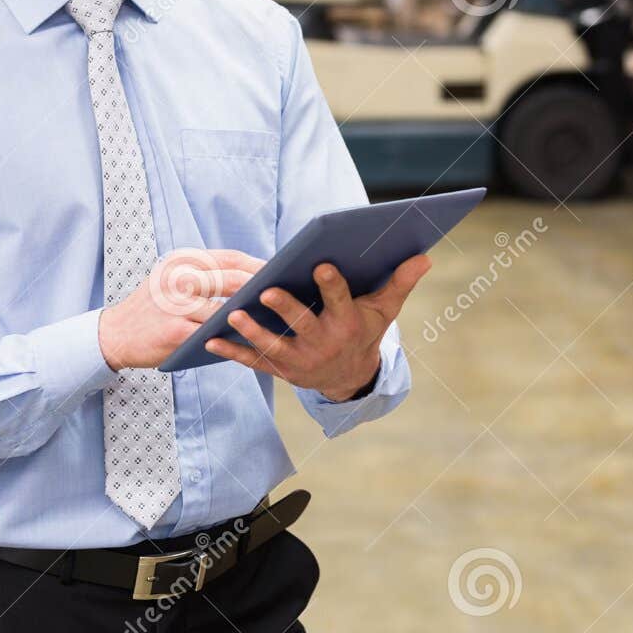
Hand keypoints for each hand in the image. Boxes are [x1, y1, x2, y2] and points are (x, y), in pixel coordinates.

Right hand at [99, 248, 266, 370]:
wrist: (114, 334)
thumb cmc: (153, 307)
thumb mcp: (172, 280)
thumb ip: (204, 276)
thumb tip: (250, 278)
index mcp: (181, 262)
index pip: (229, 258)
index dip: (258, 265)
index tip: (282, 271)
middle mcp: (179, 278)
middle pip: (233, 278)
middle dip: (262, 285)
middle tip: (287, 293)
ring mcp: (177, 305)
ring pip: (226, 307)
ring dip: (252, 313)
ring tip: (275, 316)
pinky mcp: (176, 331)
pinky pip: (214, 334)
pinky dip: (234, 336)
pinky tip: (251, 339)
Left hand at [204, 254, 431, 400]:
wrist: (349, 377)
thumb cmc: (364, 331)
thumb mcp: (383, 310)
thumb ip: (399, 281)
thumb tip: (424, 256)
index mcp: (347, 324)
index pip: (340, 302)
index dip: (332, 285)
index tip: (322, 265)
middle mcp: (323, 344)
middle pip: (302, 325)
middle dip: (285, 309)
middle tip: (266, 291)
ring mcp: (300, 360)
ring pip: (274, 346)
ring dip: (253, 332)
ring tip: (233, 314)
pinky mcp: (280, 370)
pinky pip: (253, 362)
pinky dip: (231, 352)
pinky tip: (209, 339)